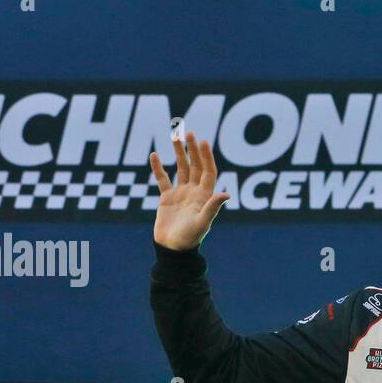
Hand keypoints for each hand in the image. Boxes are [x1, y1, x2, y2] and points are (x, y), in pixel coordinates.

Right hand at [149, 131, 230, 250]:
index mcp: (204, 196)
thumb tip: (226, 194)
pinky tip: (154, 155)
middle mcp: (194, 192)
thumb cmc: (189, 238)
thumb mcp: (202, 223)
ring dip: (178, 154)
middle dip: (193, 150)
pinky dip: (158, 168)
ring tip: (175, 136)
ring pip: (181, 169)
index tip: (203, 141)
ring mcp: (180, 194)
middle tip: (189, 133)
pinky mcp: (166, 199)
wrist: (173, 249)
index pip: (208, 171)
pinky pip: (162, 180)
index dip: (206, 156)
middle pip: (195, 166)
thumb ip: (212, 207)